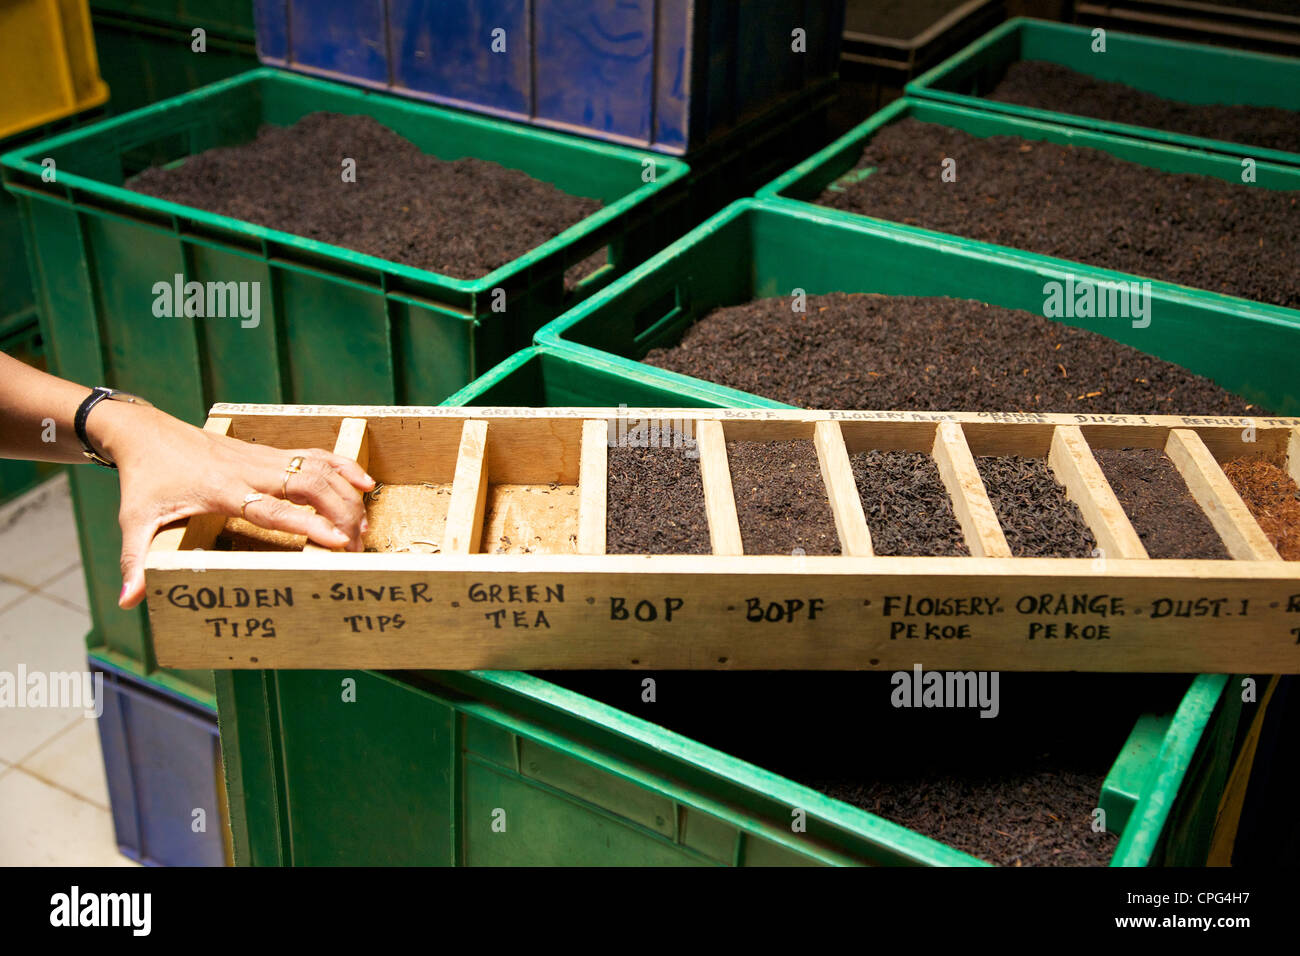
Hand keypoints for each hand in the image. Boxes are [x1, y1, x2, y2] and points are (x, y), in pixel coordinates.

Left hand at [94, 403, 373, 608]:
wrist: (146, 433)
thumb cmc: (144, 480)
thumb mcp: (134, 521)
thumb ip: (135, 561)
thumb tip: (129, 601)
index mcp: (221, 490)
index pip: (274, 508)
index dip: (308, 524)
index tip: (337, 541)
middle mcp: (249, 470)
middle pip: (309, 484)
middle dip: (341, 513)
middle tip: (357, 545)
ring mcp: (262, 457)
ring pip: (318, 467)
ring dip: (347, 494)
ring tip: (365, 524)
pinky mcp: (269, 452)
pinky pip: (315, 456)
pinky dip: (343, 467)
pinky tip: (364, 483)